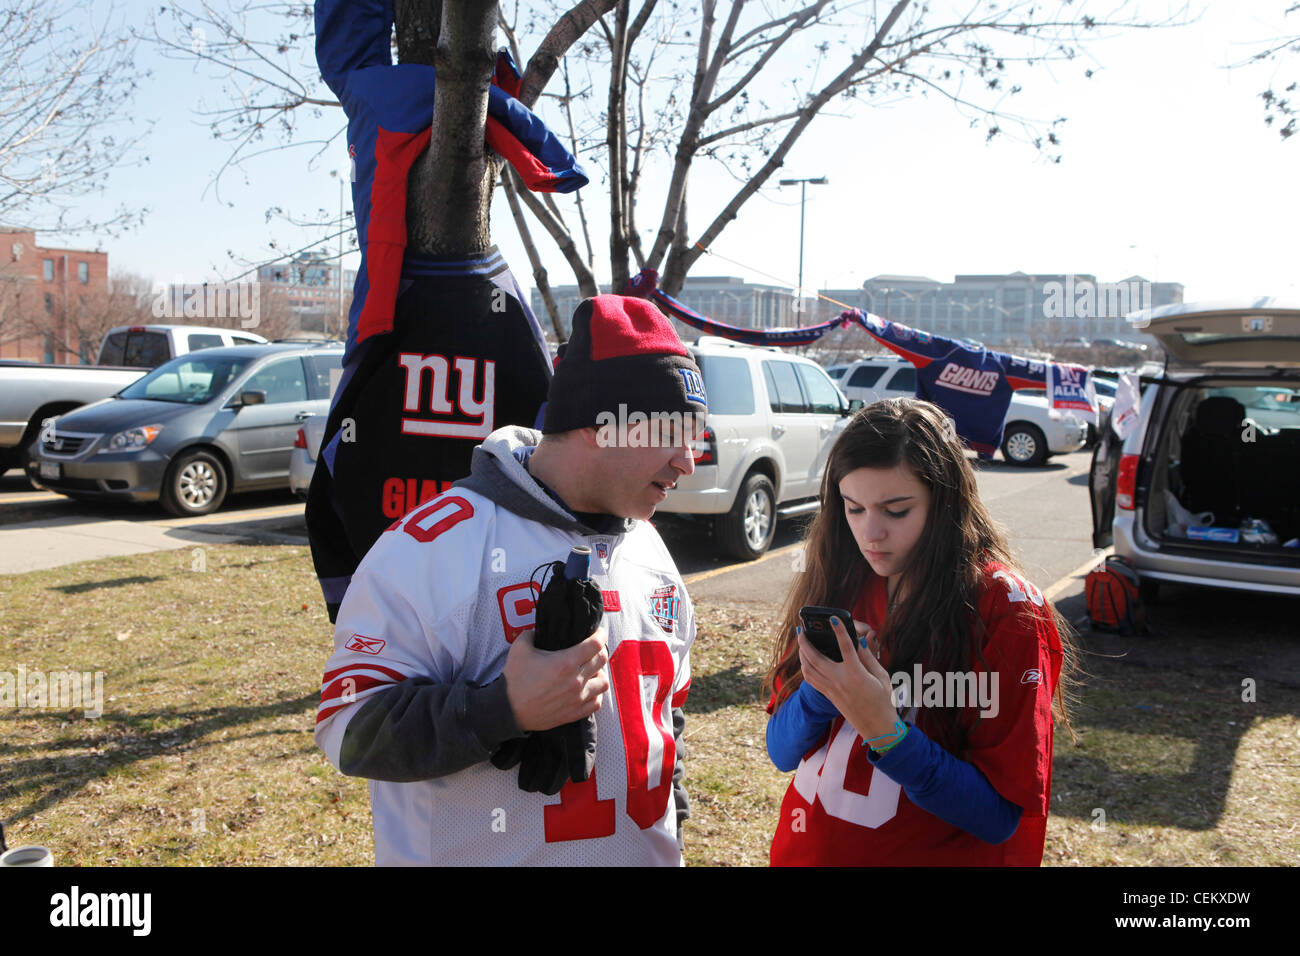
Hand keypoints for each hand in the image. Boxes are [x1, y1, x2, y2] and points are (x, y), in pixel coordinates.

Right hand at [504, 627, 608, 732]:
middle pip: (601, 660)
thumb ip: (531, 633)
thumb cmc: (515, 680)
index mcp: (565, 662)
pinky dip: (596, 694)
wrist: (509, 710)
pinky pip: (596, 703)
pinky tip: (589, 689)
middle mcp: (575, 680)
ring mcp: (577, 698)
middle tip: (594, 648)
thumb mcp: (519, 649)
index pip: (595, 644)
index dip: (600, 635)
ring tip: (592, 670)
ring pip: (603, 682)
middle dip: (600, 650)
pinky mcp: (574, 713)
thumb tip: (538, 630)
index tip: (599, 633)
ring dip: (600, 673)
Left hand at [798, 616, 897, 742]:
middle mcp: (840, 680)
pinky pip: (811, 680)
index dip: (839, 631)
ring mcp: (832, 689)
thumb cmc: (883, 700)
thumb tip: (859, 641)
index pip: (846, 647)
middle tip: (801, 629)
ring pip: (808, 669)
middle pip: (816, 658)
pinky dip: (805, 668)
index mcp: (856, 674)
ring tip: (801, 642)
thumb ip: (869, 657)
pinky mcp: (828, 695)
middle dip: (805, 642)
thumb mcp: (882, 677)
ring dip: (802, 654)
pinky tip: (805, 661)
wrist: (877, 727)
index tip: (833, 619)